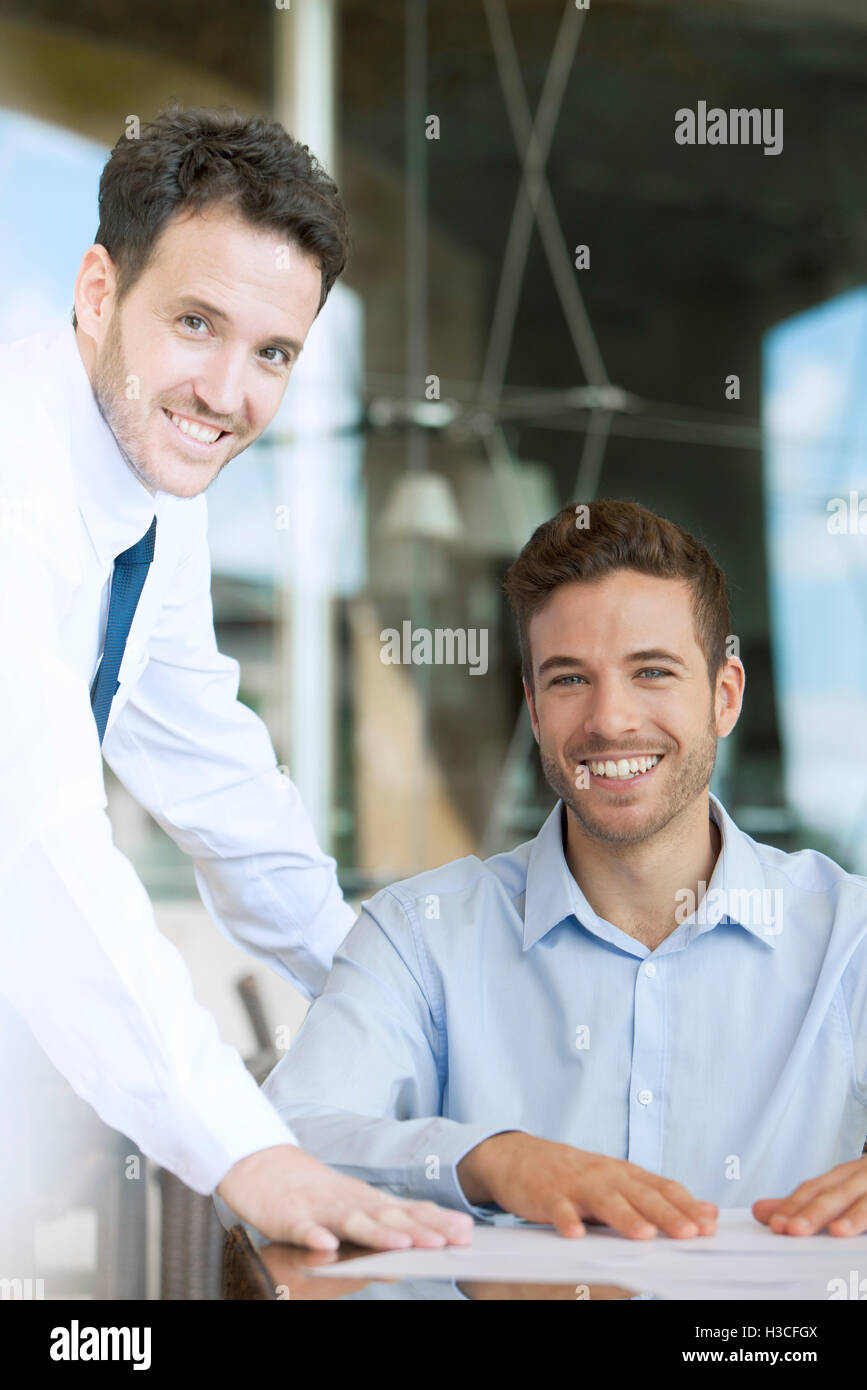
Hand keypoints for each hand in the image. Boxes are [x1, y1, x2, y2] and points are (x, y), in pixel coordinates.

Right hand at [217, 1144, 473, 1251]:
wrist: (264, 1167)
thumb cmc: (316, 1192)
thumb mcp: (357, 1205)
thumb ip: (391, 1220)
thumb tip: (435, 1235)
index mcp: (368, 1202)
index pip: (408, 1212)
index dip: (437, 1222)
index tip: (466, 1232)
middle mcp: (350, 1202)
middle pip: (388, 1216)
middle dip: (419, 1230)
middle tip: (448, 1241)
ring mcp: (320, 1208)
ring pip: (352, 1222)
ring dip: (378, 1233)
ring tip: (402, 1243)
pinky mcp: (290, 1216)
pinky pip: (303, 1228)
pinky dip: (314, 1236)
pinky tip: (326, 1247)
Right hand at [457, 1133, 716, 1239]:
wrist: (522, 1158)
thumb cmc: (578, 1176)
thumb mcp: (620, 1181)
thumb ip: (660, 1197)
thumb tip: (709, 1212)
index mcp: (626, 1174)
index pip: (662, 1188)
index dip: (686, 1206)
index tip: (709, 1225)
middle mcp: (606, 1176)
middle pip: (640, 1195)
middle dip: (666, 1214)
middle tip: (689, 1232)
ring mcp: (577, 1185)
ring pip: (605, 1201)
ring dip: (625, 1217)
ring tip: (644, 1234)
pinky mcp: (548, 1194)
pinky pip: (558, 1208)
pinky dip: (567, 1219)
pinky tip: (575, 1233)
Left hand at [753, 1156, 866, 1235]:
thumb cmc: (866, 1185)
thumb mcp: (835, 1188)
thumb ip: (801, 1203)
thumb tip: (760, 1211)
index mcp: (841, 1176)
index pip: (813, 1190)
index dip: (793, 1205)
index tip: (775, 1224)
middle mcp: (860, 1177)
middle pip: (836, 1194)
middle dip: (815, 1212)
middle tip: (793, 1230)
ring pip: (865, 1200)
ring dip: (853, 1216)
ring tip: (838, 1232)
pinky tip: (861, 1232)